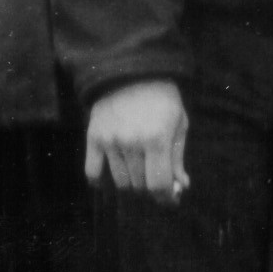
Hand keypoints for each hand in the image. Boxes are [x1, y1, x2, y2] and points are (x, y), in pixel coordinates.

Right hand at [85, 79, 190, 203]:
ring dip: (131, 183)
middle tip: (156, 179)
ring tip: (139, 170)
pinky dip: (100, 183)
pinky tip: (110, 179)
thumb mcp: (179, 123)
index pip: (158, 184)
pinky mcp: (93, 138)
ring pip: (120, 183)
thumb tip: (180, 187)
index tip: (171, 200)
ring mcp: (110, 141)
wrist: (132, 72)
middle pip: (139, 186)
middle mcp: (132, 142)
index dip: (166, 198)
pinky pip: (92, 174)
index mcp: (157, 138)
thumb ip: (178, 158)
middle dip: (151, 188)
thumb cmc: (162, 100)